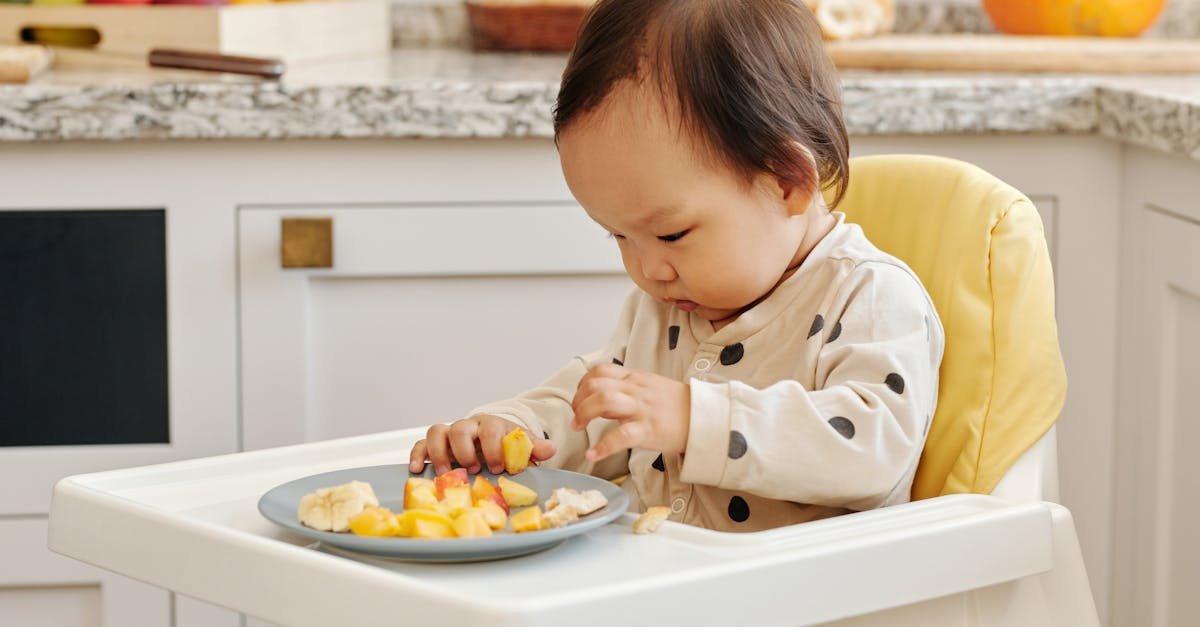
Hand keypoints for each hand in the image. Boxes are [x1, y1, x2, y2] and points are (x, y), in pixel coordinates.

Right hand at [408, 414, 556, 474]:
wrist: (492, 441)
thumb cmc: (505, 446)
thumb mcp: (521, 446)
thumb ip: (533, 448)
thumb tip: (550, 448)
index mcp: (491, 425)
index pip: (489, 429)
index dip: (493, 447)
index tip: (499, 467)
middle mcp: (468, 427)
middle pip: (460, 428)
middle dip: (465, 451)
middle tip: (475, 469)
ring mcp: (450, 435)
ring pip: (437, 431)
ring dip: (440, 453)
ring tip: (446, 474)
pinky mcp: (435, 445)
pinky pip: (421, 444)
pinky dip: (417, 454)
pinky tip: (417, 469)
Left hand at [571, 363, 689, 461]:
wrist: (705, 418)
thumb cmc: (677, 406)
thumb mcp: (650, 388)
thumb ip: (626, 390)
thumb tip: (601, 399)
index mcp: (635, 379)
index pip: (600, 370)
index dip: (583, 384)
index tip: (579, 399)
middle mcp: (636, 390)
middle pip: (596, 384)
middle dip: (578, 400)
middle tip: (576, 418)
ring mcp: (642, 409)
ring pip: (604, 401)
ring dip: (584, 414)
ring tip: (579, 428)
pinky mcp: (648, 430)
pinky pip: (621, 436)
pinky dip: (602, 447)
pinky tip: (593, 455)